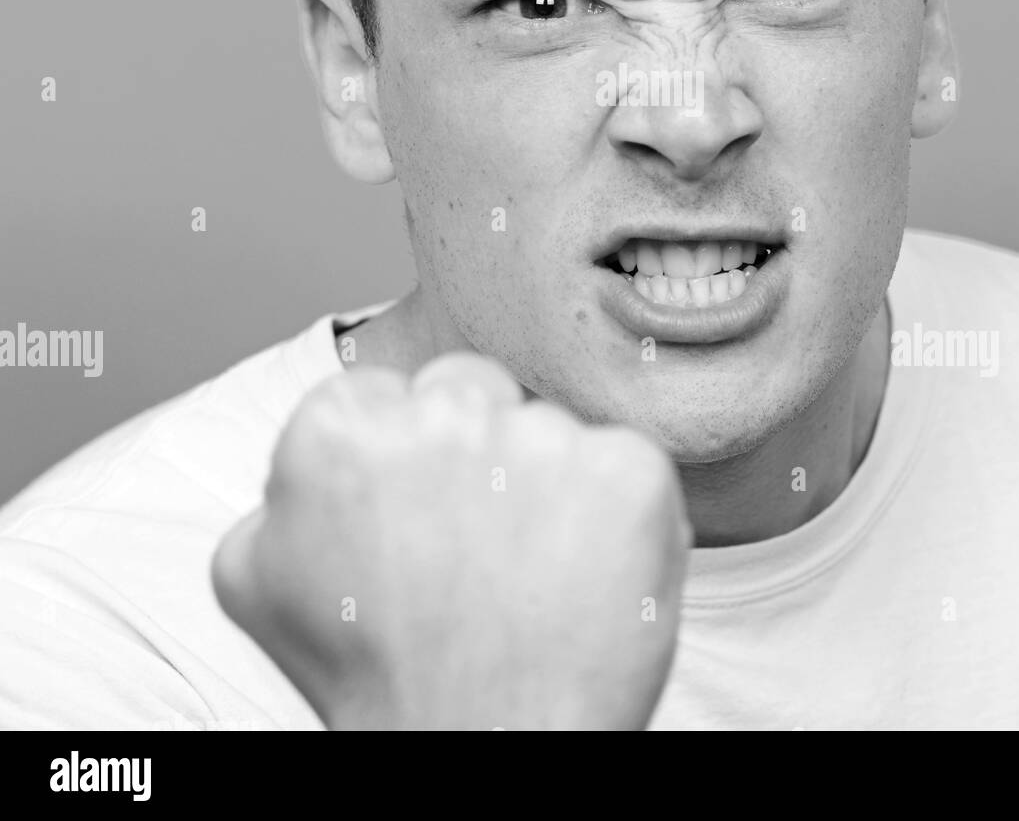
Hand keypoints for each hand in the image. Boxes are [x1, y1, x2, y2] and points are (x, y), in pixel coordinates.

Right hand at [211, 353, 690, 729]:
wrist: (484, 756)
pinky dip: (611, 516)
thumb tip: (309, 455)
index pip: (386, 394)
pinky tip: (582, 580)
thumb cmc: (376, 683)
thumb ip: (281, 493)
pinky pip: (621, 464)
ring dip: (543, 488)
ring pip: (546, 430)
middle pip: (470, 391)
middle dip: (472, 453)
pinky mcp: (626, 471)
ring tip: (522, 584)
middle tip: (471, 549)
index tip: (413, 518)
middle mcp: (443, 412)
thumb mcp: (262, 583)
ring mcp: (543, 437)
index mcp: (340, 426)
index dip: (403, 462)